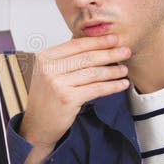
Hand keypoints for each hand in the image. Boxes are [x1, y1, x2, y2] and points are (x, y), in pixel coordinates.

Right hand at [19, 35, 129, 163]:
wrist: (38, 124)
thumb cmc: (46, 98)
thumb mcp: (50, 72)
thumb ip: (66, 58)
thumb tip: (93, 43)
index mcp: (45, 58)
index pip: (76, 45)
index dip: (97, 41)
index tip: (113, 39)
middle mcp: (49, 69)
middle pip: (86, 57)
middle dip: (109, 53)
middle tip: (125, 51)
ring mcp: (58, 84)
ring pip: (93, 73)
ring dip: (113, 71)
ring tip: (124, 70)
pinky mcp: (68, 99)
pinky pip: (96, 89)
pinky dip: (112, 86)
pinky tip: (121, 84)